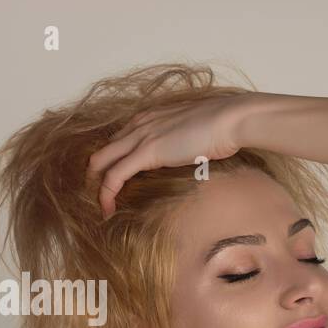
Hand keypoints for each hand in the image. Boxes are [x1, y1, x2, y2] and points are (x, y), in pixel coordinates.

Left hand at [87, 93, 261, 217]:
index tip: (114, 186)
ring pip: (100, 163)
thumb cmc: (221, 128)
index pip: (117, 142)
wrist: (232, 119)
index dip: (110, 165)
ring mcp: (140, 136)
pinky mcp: (146, 151)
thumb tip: (180, 160)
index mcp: (148, 118)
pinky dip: (106, 194)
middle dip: (95, 176)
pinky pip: (115, 175)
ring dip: (96, 187)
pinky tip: (108, 210)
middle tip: (99, 199)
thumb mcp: (192, 134)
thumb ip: (178, 144)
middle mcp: (138, 124)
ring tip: (101, 208)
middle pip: (102, 152)